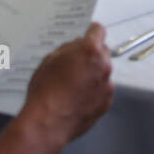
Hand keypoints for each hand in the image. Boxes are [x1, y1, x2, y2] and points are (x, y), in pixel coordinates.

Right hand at [21, 24, 113, 144]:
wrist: (48, 122)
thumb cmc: (45, 91)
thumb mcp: (49, 59)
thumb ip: (68, 49)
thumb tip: (76, 47)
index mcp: (90, 50)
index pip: (98, 30)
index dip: (91, 31)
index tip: (88, 33)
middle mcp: (103, 66)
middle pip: (102, 51)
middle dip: (91, 54)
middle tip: (75, 62)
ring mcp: (107, 85)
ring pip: (103, 72)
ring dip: (93, 74)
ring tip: (73, 84)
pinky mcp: (106, 102)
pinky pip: (103, 90)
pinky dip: (94, 91)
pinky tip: (77, 97)